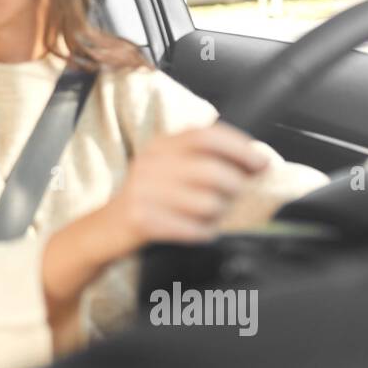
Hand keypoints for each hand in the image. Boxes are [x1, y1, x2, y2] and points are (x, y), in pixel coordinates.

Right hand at [105, 123, 268, 250]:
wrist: (105, 228)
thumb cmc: (149, 199)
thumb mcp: (168, 168)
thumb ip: (202, 159)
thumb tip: (256, 160)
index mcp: (160, 145)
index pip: (207, 135)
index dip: (240, 148)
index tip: (262, 163)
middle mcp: (150, 163)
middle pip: (211, 170)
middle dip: (237, 186)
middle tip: (240, 196)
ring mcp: (143, 191)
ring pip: (206, 203)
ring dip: (220, 214)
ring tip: (214, 217)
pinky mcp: (141, 219)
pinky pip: (191, 228)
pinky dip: (204, 232)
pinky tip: (201, 231)